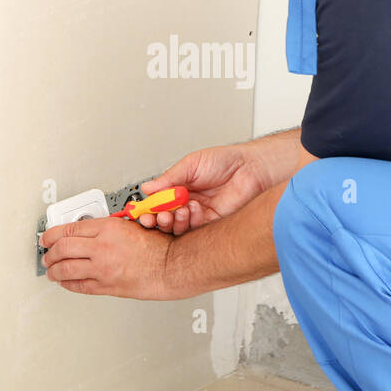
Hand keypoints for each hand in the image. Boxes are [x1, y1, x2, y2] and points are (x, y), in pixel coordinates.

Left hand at [39, 215, 177, 299]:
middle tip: (46, 254)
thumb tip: (89, 232)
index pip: (69, 229)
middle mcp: (102, 248)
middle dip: (49, 252)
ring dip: (53, 270)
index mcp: (108, 228)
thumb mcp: (131, 224)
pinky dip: (67, 283)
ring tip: (51, 270)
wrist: (171, 266)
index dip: (52, 234)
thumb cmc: (159, 246)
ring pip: (66, 269)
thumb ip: (108, 228)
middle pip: (62, 249)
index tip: (46, 237)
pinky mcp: (106, 286)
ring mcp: (102, 269)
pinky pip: (79, 286)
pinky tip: (65, 281)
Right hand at [134, 144, 268, 235]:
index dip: (147, 207)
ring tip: (177, 209)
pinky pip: (193, 229)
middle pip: (163, 217)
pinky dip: (189, 221)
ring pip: (177, 226)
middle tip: (156, 215)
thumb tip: (147, 188)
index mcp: (179, 186)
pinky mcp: (210, 223)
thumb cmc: (225, 161)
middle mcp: (187, 201)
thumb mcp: (190, 164)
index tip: (139, 210)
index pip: (157, 201)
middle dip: (157, 218)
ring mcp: (198, 213)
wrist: (251, 169)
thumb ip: (168, 178)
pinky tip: (192, 209)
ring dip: (173, 220)